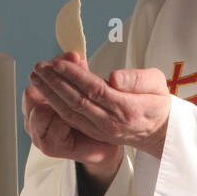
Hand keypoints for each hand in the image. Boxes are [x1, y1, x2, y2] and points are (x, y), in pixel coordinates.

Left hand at [30, 56, 172, 159]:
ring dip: (50, 94)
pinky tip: (45, 92)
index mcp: (127, 109)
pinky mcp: (94, 133)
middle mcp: (111, 122)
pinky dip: (55, 105)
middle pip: (77, 102)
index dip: (75, 76)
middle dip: (54, 83)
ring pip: (70, 112)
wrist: (160, 131)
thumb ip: (138, 79)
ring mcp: (101, 130)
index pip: (95, 91)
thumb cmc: (157, 101)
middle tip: (39, 67)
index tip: (58, 62)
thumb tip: (113, 77)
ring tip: (36, 77)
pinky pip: (71, 119)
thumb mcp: (158, 84)